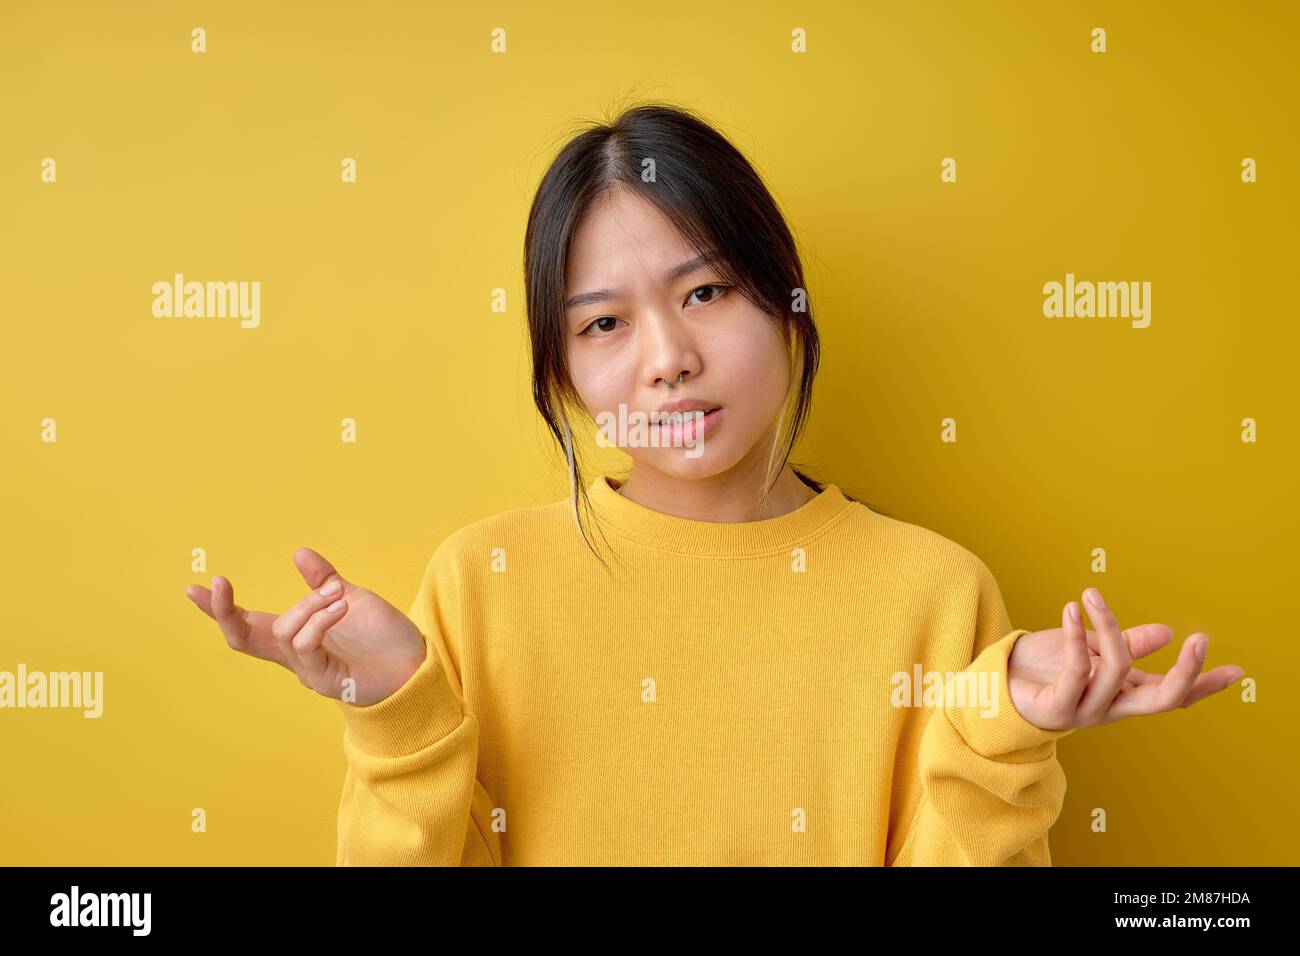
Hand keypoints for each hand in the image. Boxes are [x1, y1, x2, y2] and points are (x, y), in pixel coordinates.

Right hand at [184, 547, 426, 704]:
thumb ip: (323, 581)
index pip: (247, 623)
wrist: (416, 664)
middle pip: (241, 639)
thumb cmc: (383, 636)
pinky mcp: (326, 680)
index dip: (219, 608)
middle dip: (223, 612)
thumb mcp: (349, 598)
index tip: (193, 588)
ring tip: (338, 594)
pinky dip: (319, 620)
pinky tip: (340, 606)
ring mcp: (308, 670)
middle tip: (218, 584)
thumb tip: (298, 553)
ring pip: (284, 632)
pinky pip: (307, 646)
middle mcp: (294, 655)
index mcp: (295, 635)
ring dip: (308, 604)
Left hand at [1006, 587, 1243, 729]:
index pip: (1172, 694)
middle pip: (1161, 699)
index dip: (1204, 684)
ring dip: (1108, 627)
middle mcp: (1111, 707)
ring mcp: (1086, 711)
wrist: (996, 682)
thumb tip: (1165, 633)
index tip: (1237, 670)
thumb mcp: (1091, 649)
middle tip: (1201, 638)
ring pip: (1117, 671)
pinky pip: (1076, 669)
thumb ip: (1126, 645)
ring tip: (1091, 595)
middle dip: (1185, 671)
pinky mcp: (1057, 707)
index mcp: (1124, 696)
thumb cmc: (1043, 667)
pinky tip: (1072, 610)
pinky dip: (1077, 636)